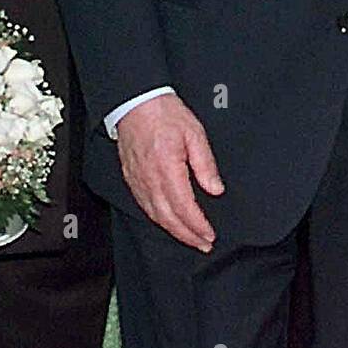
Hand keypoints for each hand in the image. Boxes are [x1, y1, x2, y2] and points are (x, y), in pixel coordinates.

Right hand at [116, 92, 224, 251]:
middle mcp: (150, 180)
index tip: (210, 235)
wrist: (136, 103)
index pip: (185, 208)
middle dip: (188, 236)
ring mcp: (138, 182)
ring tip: (190, 238)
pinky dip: (158, 220)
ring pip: (155, 217)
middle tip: (204, 244)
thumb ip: (205, 164)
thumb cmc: (164, 113)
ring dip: (174, 232)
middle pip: (169, 219)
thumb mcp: (194, 133)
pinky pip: (145, 207)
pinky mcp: (131, 180)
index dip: (198, 226)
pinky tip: (168, 222)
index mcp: (167, 169)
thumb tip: (215, 189)